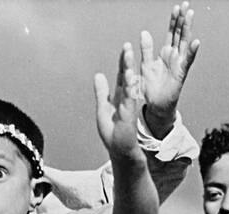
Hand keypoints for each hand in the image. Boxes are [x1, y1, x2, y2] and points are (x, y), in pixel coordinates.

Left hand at [94, 41, 143, 164]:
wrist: (122, 152)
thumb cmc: (113, 134)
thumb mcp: (103, 109)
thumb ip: (101, 92)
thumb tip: (98, 74)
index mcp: (122, 97)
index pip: (123, 75)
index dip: (124, 62)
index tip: (126, 47)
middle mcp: (127, 100)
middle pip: (128, 77)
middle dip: (127, 62)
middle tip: (128, 46)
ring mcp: (129, 108)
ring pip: (130, 85)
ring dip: (129, 70)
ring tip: (128, 56)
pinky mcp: (129, 117)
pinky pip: (130, 100)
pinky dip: (129, 89)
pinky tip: (129, 78)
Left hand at [140, 4, 200, 137]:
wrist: (155, 107)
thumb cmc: (150, 88)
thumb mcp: (145, 65)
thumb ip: (146, 49)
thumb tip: (144, 32)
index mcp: (165, 53)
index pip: (171, 33)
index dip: (174, 20)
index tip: (177, 7)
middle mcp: (174, 57)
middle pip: (179, 34)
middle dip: (182, 20)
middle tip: (185, 4)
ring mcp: (178, 64)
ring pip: (184, 43)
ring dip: (187, 29)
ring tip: (190, 14)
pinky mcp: (180, 75)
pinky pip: (187, 62)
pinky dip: (192, 53)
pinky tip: (195, 42)